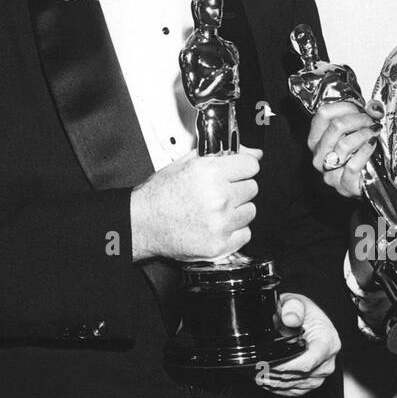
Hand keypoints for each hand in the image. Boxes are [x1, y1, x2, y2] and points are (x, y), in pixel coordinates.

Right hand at [130, 146, 261, 261]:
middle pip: (252, 188)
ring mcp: (220, 223)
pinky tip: (216, 225)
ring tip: (215, 210)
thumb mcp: (186, 164)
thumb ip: (222, 155)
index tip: (235, 173)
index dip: (242, 168)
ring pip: (250, 211)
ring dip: (237, 210)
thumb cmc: (159, 195)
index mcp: (209, 173)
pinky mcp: (220, 245)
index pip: (251, 165)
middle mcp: (218, 197)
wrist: (142, 223)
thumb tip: (254, 153)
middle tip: (218, 193)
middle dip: (237, 188)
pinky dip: (234, 231)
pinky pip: (245, 233)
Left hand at [255, 294, 340, 396]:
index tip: (266, 362)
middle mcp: (327, 363)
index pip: (307, 362)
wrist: (309, 323)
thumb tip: (290, 319)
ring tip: (252, 371)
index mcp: (328, 342)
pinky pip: (290, 391)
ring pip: (290, 385)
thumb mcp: (298, 302)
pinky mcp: (309, 384)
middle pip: (296, 375)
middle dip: (272, 372)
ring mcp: (319, 376)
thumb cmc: (304, 313)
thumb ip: (293, 307)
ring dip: (270, 380)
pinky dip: (274, 386)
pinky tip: (261, 376)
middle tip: (252, 366)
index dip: (285, 365)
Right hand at [308, 98, 382, 196]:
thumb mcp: (354, 131)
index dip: (345, 106)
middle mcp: (318, 155)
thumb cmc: (359, 154)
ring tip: (374, 133)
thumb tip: (374, 108)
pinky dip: (366, 151)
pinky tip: (372, 145)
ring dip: (364, 135)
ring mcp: (329, 172)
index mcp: (316, 139)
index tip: (360, 108)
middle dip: (359, 119)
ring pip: (344, 144)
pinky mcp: (343, 185)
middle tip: (371, 121)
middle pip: (336, 126)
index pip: (323, 113)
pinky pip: (353, 165)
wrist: (368, 182)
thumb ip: (361, 116)